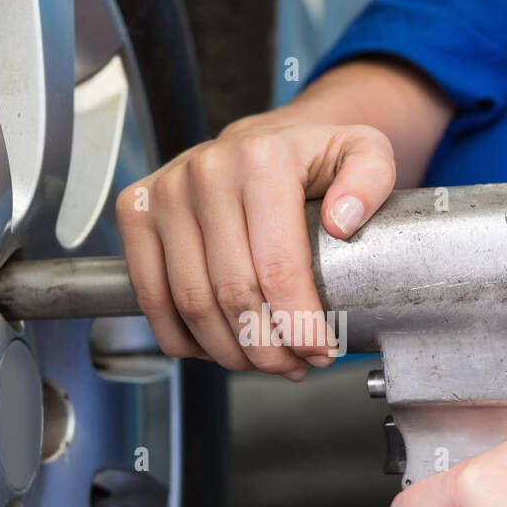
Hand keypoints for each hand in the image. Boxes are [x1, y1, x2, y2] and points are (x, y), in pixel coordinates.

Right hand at [115, 115, 396, 378]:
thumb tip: (342, 221)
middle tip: (295, 365)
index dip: (299, 324)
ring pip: (192, 305)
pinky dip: (185, 339)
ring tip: (264, 360)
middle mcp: (205, 173)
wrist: (257, 142)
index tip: (320, 351)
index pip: (276, 268)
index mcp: (261, 159)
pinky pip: (151, 298)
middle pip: (232, 294)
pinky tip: (220, 346)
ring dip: (230, 351)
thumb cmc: (310, 159)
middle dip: (268, 347)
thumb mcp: (363, 153)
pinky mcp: (135, 212)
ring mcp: (164, 194)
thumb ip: (370, 178)